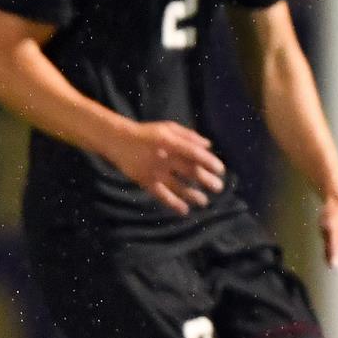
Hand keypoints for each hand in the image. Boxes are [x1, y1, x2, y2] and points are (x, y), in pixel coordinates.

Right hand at [106, 121, 225, 215]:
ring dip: (192, 195)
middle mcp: (163, 157)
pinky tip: (184, 210)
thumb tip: (208, 146)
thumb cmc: (147, 133)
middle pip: (189, 171)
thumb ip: (189, 136)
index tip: (220, 170)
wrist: (117, 140)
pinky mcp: (145, 181)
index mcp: (170, 142)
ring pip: (177, 186)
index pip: (194, 153)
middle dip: (206, 180)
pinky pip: (161, 195)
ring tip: (204, 201)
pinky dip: (173, 203)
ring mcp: (154, 171)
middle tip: (218, 187)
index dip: (209, 162)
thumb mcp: (167, 127)